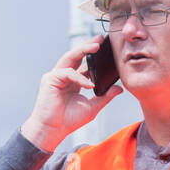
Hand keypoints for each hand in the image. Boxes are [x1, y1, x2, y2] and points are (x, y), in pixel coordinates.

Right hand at [21, 36, 123, 152]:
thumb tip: (120, 88)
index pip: (84, 64)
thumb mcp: (92, 107)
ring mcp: (55, 76)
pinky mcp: (50, 80)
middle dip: (88, 46)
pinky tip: (89, 84)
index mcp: (73, 82)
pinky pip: (67, 73)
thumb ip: (105, 96)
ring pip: (70, 58)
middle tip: (101, 39)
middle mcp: (63, 76)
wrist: (53, 131)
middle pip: (76, 56)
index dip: (94, 57)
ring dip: (83, 50)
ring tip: (96, 46)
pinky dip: (79, 78)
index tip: (107, 49)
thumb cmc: (69, 120)